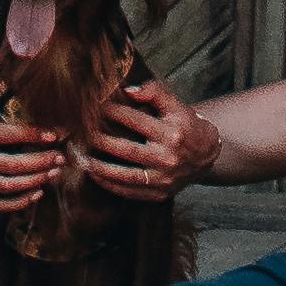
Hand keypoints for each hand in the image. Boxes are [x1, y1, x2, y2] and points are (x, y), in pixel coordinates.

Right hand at [0, 72, 58, 212]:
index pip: (6, 135)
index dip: (32, 135)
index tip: (52, 134)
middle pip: (13, 164)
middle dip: (41, 161)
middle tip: (61, 157)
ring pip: (8, 186)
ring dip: (34, 182)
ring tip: (52, 174)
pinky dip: (17, 203)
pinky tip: (33, 195)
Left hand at [92, 70, 210, 190]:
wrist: (206, 155)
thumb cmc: (186, 125)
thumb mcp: (176, 105)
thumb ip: (154, 92)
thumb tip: (128, 91)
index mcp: (173, 133)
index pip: (136, 121)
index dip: (113, 112)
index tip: (94, 107)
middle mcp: (169, 158)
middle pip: (127, 150)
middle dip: (100, 141)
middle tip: (79, 133)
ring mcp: (164, 179)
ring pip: (126, 175)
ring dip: (99, 168)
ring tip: (80, 158)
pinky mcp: (159, 194)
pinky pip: (130, 192)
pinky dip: (110, 185)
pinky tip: (94, 175)